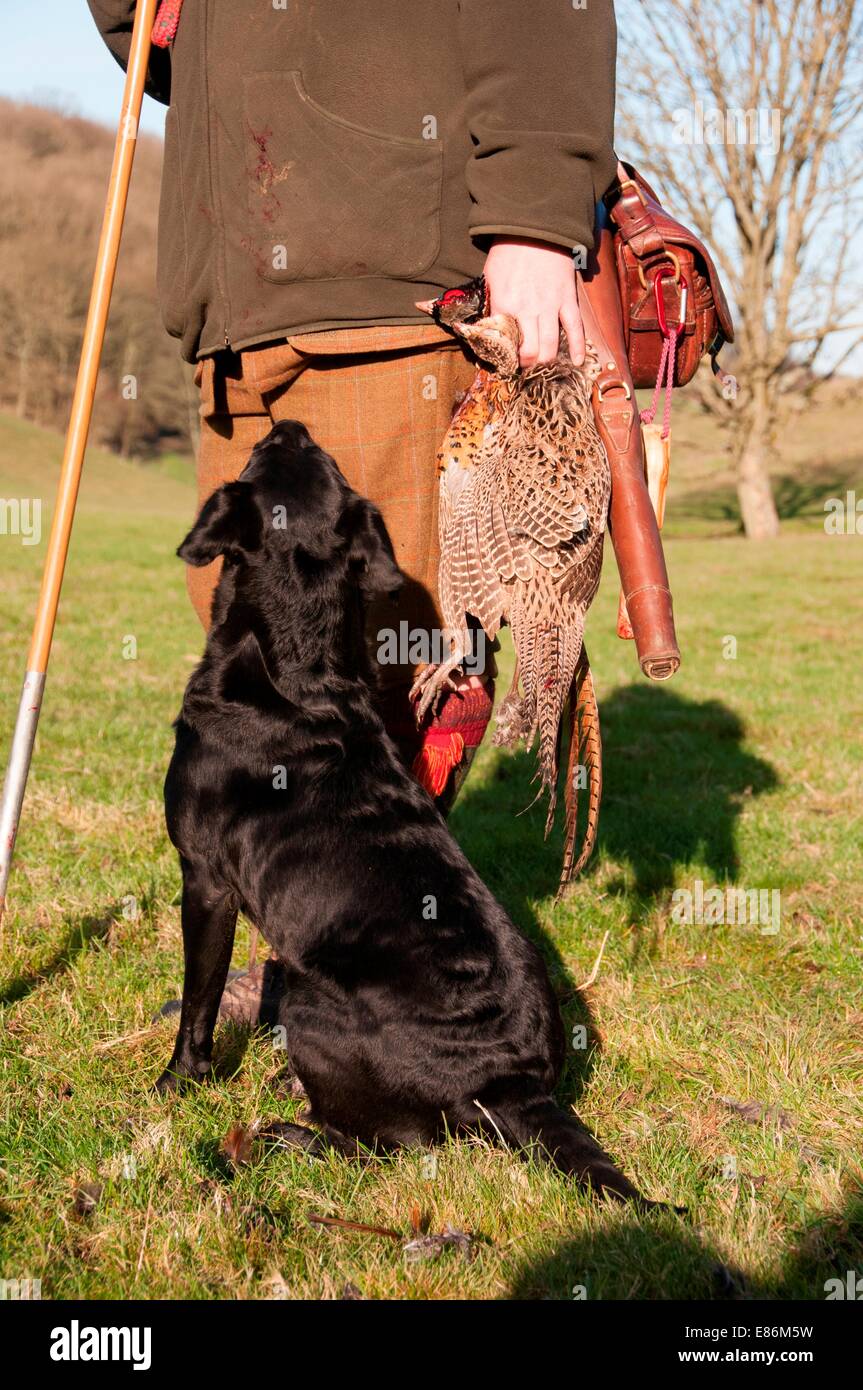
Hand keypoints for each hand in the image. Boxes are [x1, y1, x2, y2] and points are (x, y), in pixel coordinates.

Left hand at [483, 237, 584, 367]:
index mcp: (504, 304)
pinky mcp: (568, 299)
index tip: (505, 360)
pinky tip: (578, 362)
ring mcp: (550, 306)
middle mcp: (528, 310)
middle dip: (526, 363)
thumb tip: (493, 326)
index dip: (505, 357)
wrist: (536, 226)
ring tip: (542, 364)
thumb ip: (493, 303)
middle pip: (530, 352)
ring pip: (551, 346)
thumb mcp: (491, 276)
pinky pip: (575, 329)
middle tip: (524, 365)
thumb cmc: (508, 250)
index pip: (505, 343)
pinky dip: (577, 347)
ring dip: (546, 360)